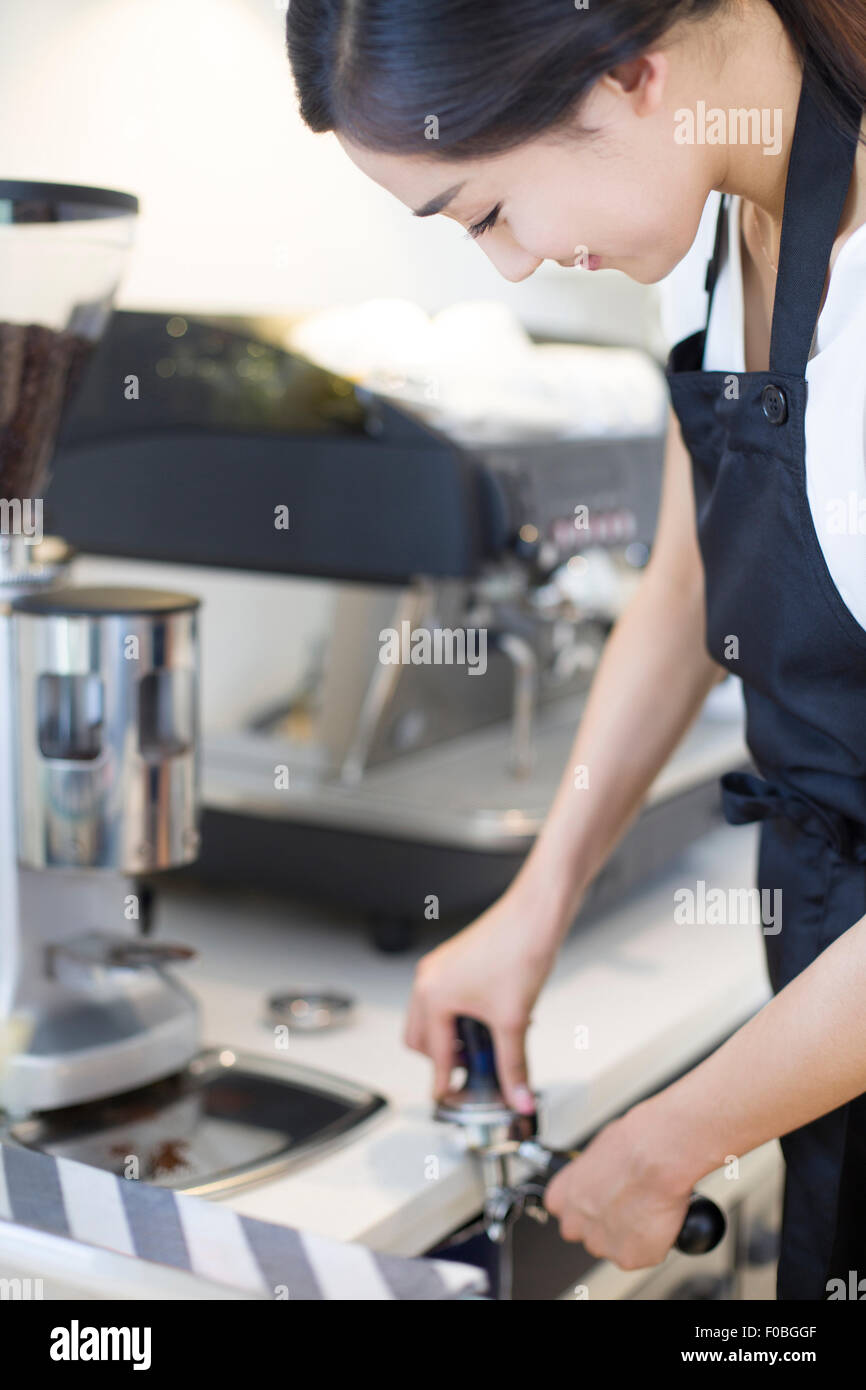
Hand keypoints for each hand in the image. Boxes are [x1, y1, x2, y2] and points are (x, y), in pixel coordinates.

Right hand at [404, 881, 568, 1112]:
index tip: (452, 1101)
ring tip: (490, 1046)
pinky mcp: (454, 962)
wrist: (536, 913)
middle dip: (446, 1060)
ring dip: (456, 1039)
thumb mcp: (514, 1020)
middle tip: (476, 1072)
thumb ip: (514, 1066)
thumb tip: (518, 1094)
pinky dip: (463, 1018)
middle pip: (421, 1040)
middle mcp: (428, 980)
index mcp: (432, 996)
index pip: (434, 1056)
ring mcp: (439, 969)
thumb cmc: (519, 948)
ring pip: (433, 1020)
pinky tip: (495, 1021)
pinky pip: (446, 1001)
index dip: (446, 1083)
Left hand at [544, 1104, 693, 1270]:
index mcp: (560, 1199)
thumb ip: (589, 1179)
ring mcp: (601, 1245)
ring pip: (616, 1246)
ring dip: (631, 1234)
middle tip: (629, 1204)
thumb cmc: (629, 1146)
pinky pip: (644, 1254)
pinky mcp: (629, 1259)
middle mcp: (575, 1225)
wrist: (656, 1157)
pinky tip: (658, 1218)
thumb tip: (601, 1179)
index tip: (605, 1199)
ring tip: (648, 1206)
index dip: (592, 1206)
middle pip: (591, 1234)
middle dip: (609, 1224)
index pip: (570, 1213)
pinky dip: (654, 1242)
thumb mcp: (594, 1154)